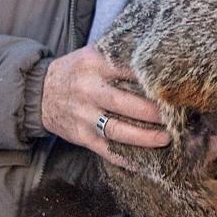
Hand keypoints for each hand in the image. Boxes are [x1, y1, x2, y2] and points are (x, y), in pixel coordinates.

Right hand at [41, 46, 169, 168]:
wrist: (39, 93)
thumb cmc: (77, 71)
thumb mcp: (93, 54)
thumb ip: (120, 55)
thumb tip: (159, 55)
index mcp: (94, 64)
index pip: (128, 69)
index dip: (152, 79)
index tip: (174, 84)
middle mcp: (88, 90)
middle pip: (125, 103)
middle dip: (153, 111)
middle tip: (177, 114)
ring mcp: (83, 115)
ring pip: (117, 130)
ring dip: (144, 137)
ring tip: (167, 138)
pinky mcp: (80, 136)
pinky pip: (106, 150)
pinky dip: (126, 158)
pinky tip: (146, 162)